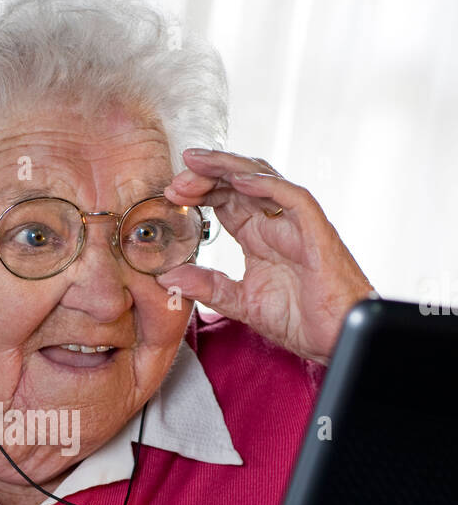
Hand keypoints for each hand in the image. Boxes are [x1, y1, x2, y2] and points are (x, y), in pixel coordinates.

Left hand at [159, 148, 373, 364]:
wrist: (336, 340)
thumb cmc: (300, 320)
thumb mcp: (240, 303)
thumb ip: (206, 287)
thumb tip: (167, 277)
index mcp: (258, 237)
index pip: (224, 200)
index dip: (198, 191)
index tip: (170, 194)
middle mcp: (276, 224)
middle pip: (238, 182)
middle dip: (205, 174)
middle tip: (175, 179)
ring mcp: (296, 225)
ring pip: (262, 179)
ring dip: (228, 168)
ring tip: (197, 164)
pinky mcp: (316, 232)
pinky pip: (293, 197)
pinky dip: (267, 185)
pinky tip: (239, 180)